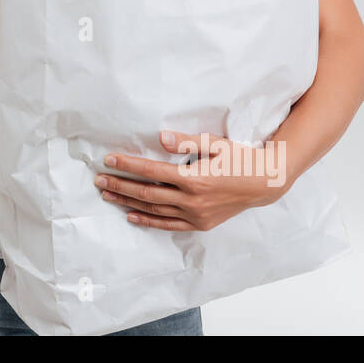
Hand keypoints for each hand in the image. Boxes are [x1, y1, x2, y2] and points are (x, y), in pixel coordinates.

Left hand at [94, 130, 290, 230]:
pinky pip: (168, 224)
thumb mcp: (217, 144)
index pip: (152, 172)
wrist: (265, 183)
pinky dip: (148, 220)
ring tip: (107, 195)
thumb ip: (188, 141)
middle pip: (146, 193)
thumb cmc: (240, 158)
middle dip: (120, 185)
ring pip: (153, 210)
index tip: (109, 160)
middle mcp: (192, 200)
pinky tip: (131, 215)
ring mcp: (195, 215)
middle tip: (98, 180)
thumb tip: (162, 138)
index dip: (128, 165)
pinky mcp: (200, 223)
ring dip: (128, 202)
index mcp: (194, 179)